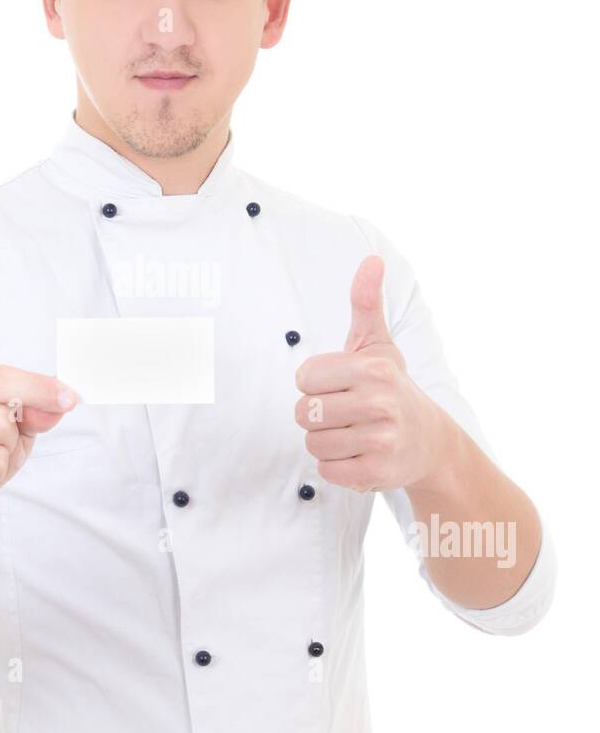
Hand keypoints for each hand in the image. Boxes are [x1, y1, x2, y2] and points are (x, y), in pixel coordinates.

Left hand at [293, 255, 445, 492]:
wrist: (429, 440)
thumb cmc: (392, 387)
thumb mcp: (378, 344)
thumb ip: (366, 302)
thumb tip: (371, 259)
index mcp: (373, 369)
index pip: (303, 379)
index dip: (314, 384)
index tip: (338, 386)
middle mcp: (379, 403)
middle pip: (303, 413)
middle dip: (317, 415)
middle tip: (344, 413)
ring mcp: (380, 440)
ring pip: (313, 443)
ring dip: (326, 441)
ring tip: (352, 433)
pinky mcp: (377, 473)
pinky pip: (326, 471)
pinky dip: (336, 466)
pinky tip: (357, 454)